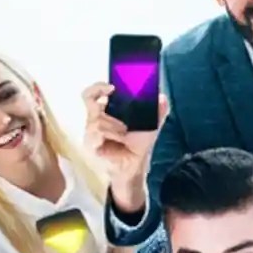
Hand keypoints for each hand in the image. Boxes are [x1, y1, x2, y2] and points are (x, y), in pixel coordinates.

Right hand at [82, 82, 168, 212]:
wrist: (135, 165)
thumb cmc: (138, 144)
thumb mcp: (150, 124)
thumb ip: (156, 110)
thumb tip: (162, 97)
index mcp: (106, 110)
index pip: (91, 94)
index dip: (97, 88)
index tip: (111, 88)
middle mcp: (95, 119)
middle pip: (91, 103)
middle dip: (109, 110)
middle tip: (123, 121)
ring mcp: (90, 132)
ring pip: (97, 120)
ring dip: (114, 126)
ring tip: (124, 136)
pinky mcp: (90, 144)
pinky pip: (97, 134)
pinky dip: (111, 136)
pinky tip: (118, 142)